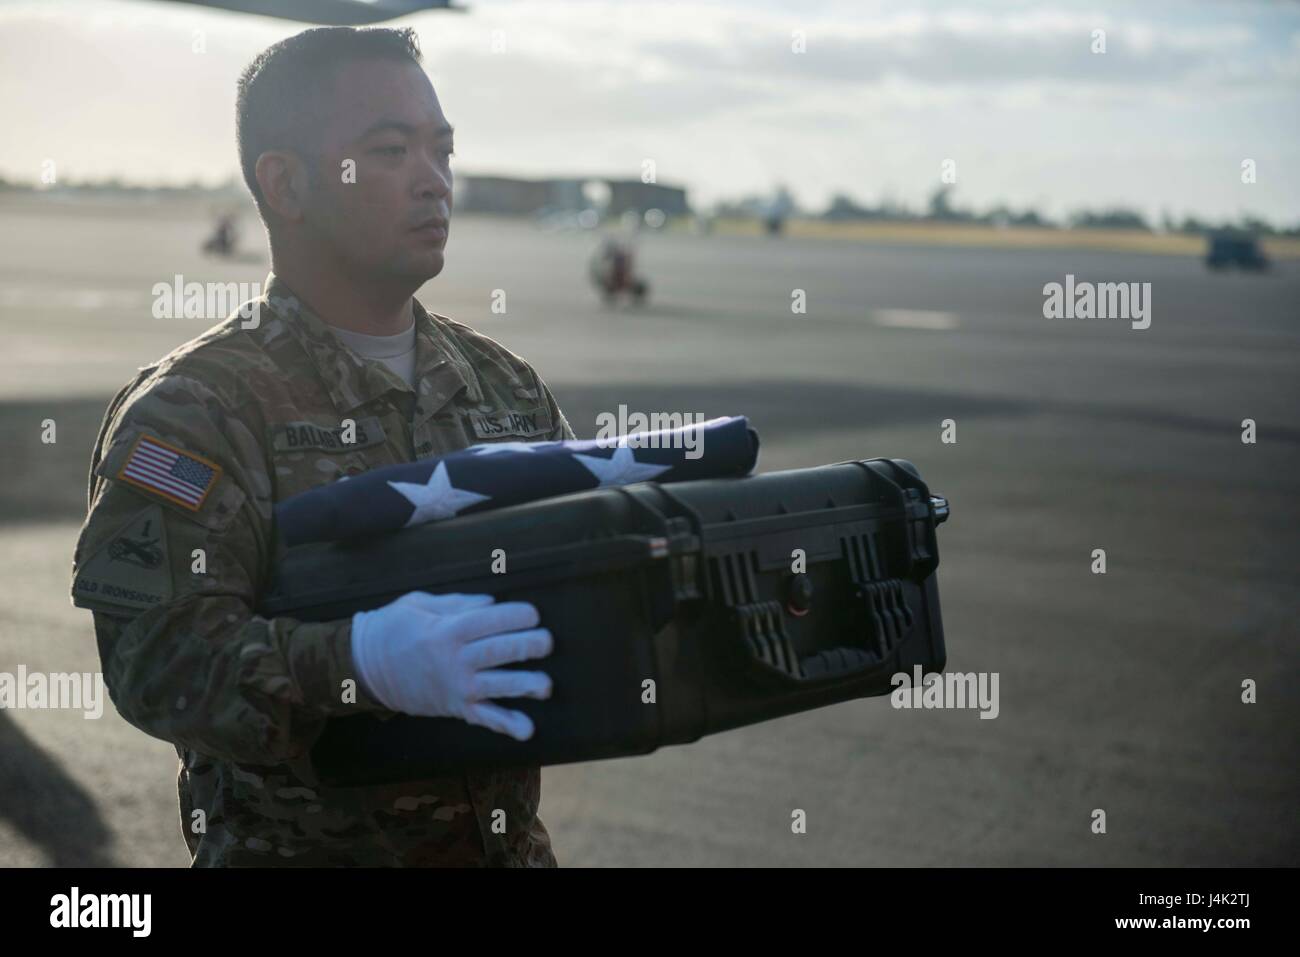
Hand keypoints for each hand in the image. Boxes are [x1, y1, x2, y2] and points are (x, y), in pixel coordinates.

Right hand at [350, 591, 552, 740]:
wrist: (363, 667)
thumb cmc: (393, 628)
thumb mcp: (419, 604)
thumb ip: (458, 603)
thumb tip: (492, 602)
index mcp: (446, 630)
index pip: (489, 621)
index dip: (515, 616)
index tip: (534, 614)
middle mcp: (454, 660)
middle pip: (498, 652)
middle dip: (528, 646)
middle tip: (547, 642)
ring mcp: (455, 687)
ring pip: (497, 686)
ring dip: (524, 686)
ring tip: (546, 685)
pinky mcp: (454, 707)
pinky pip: (484, 718)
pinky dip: (507, 724)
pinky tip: (528, 729)